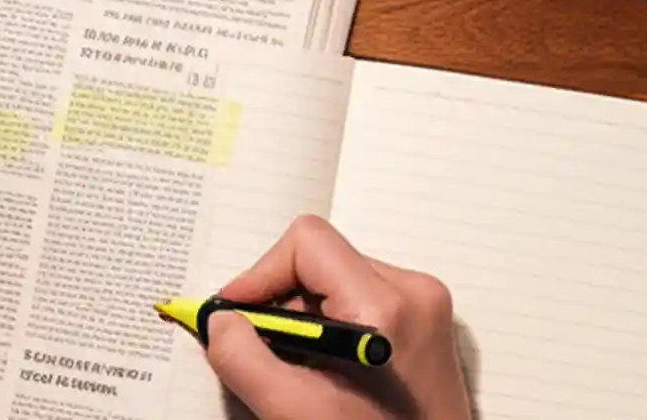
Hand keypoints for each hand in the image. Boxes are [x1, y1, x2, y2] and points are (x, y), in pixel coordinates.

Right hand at [205, 216, 470, 419]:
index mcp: (387, 305)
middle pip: (321, 261)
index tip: (235, 313)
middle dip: (281, 303)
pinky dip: (329, 325)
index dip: (260, 274)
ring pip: (337, 279)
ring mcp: (425, 306)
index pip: (307, 243)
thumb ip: (243, 359)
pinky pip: (360, 298)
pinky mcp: (425, 321)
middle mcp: (414, 291)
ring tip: (302, 369)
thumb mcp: (294, 412)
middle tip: (265, 351)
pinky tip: (328, 369)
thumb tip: (221, 320)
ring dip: (304, 317)